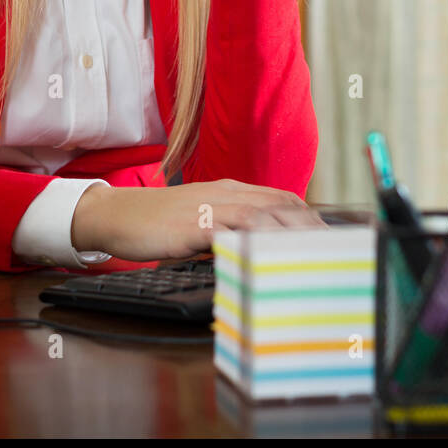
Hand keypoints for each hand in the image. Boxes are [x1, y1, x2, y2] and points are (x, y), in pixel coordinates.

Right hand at [71, 179, 326, 261]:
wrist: (116, 214)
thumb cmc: (159, 221)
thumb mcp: (201, 219)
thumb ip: (230, 227)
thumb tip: (260, 245)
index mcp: (230, 191)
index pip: (280, 197)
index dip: (307, 215)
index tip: (328, 235)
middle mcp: (224, 194)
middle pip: (277, 204)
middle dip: (308, 225)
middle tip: (331, 247)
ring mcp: (208, 208)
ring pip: (259, 214)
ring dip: (288, 232)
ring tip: (310, 251)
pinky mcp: (191, 226)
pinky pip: (227, 232)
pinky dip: (250, 242)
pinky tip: (266, 256)